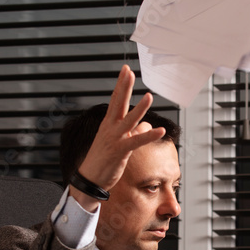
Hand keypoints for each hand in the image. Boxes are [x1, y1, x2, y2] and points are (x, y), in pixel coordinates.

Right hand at [72, 65, 165, 206]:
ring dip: (140, 108)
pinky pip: (137, 141)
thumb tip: (147, 125)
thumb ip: (133, 132)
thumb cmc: (102, 160)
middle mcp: (110, 128)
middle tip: (129, 72)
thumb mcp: (119, 143)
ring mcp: (114, 139)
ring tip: (149, 96)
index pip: (115, 99)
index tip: (126, 70)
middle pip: (118, 103)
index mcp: (108, 124)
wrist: (89, 179)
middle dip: (124, 87)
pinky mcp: (120, 151)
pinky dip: (149, 136)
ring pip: (129, 120)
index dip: (121, 85)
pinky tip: (160, 131)